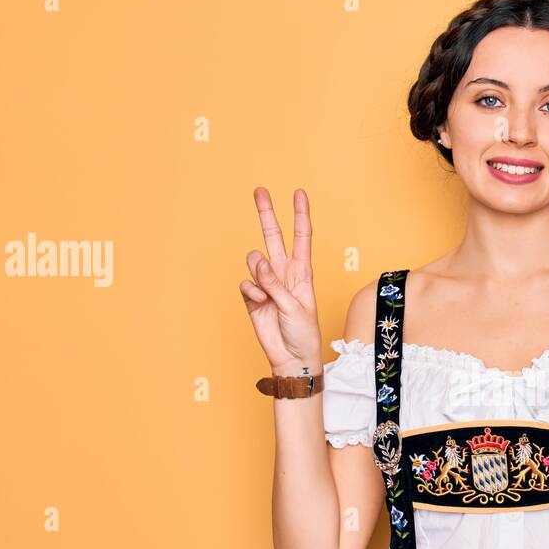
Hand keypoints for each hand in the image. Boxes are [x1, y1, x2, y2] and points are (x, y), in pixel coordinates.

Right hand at [240, 187, 322, 374]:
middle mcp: (284, 273)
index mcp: (302, 272)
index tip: (299, 193)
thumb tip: (258, 262)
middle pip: (274, 236)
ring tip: (267, 290)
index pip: (301, 237)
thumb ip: (275, 283)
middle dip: (267, 214)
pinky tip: (259, 302)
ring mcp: (267, 284)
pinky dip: (251, 291)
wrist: (291, 357)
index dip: (300, 214)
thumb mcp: (295, 306)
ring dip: (258, 271)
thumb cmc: (303, 333)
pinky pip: (245, 283)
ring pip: (254, 259)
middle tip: (260, 191)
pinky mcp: (252, 296)